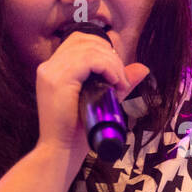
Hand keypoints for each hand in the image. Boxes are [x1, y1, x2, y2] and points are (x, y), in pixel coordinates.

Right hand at [34, 28, 149, 163]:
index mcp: (54, 68)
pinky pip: (89, 60)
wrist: (60, 151)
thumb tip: (143, 68)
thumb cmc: (78, 130)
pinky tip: (115, 83)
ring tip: (120, 84)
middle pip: (84, 39)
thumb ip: (118, 81)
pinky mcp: (58, 80)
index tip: (115, 70)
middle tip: (121, 79)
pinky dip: (108, 67)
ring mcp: (51, 72)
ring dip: (112, 63)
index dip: (102, 48)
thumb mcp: (101, 99)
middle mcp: (49, 66)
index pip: (78, 40)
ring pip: (89, 49)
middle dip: (110, 54)